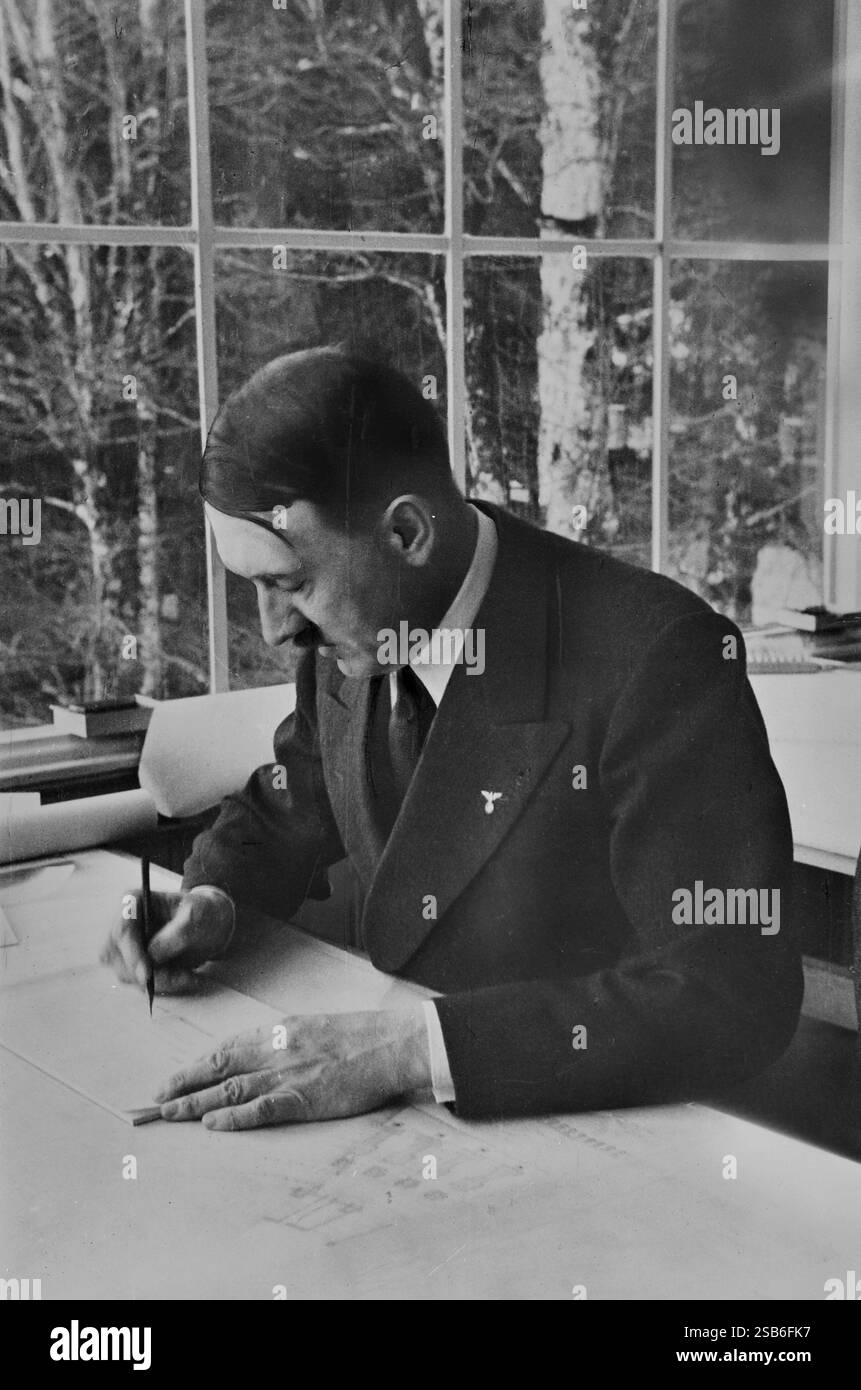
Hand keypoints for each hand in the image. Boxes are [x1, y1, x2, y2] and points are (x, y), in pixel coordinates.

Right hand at [99, 887, 233, 995]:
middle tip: (178, 977)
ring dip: (159, 980)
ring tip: (189, 975)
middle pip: (116, 957)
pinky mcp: (135, 965)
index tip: (146, 974)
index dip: (131, 954)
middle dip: (144, 973)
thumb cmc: (204, 913)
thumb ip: (177, 933)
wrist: (212, 926)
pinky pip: (141, 983)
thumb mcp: (198, 917)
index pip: (122, 930)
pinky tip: (187, 977)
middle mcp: (125, 924)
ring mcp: (127, 947)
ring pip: (128, 974)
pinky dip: (164, 984)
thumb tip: (152, 955)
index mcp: (134, 902)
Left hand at [153, 1009, 431, 1129]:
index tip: (176, 1076)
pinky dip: (233, 1116)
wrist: (392, 1043)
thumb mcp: (316, 1027)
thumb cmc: (361, 1037)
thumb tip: (266, 1054)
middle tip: (156, 1098)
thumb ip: (288, 1041)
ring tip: (169, 1113)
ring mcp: (289, 1074)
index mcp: (280, 1032)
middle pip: (219, 1067)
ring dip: (196, 1101)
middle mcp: (277, 1050)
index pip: (228, 1049)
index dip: (198, 1064)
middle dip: (184, 1082)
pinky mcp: (305, 1097)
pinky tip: (211, 1124)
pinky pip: (261, 1108)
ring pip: (231, 1088)